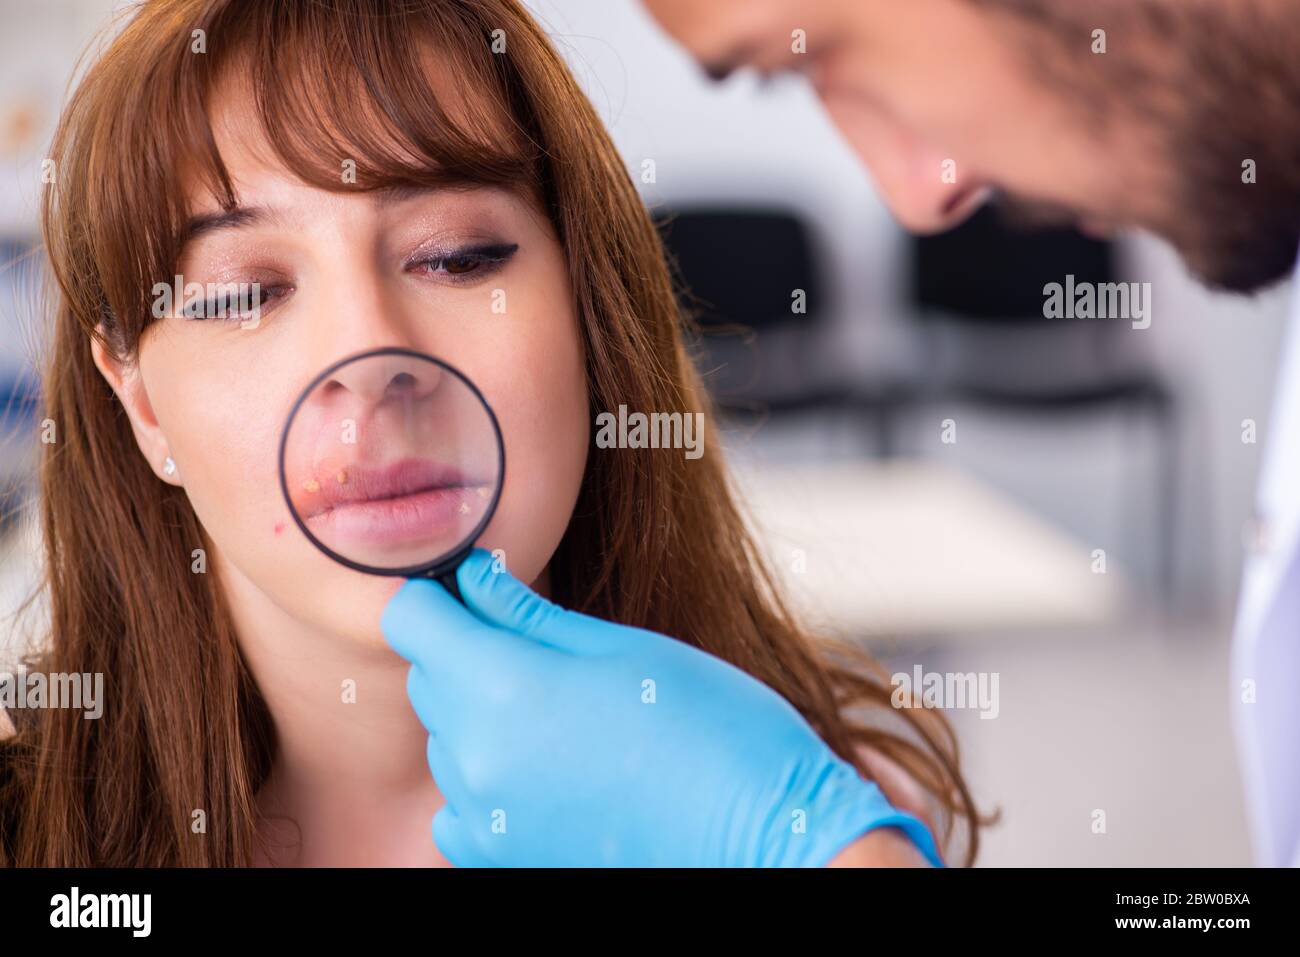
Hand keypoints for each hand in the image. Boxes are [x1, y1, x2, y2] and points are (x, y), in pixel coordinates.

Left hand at [381, 548, 941, 866]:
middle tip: (540, 644)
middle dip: (466, 647)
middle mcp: (477, 755)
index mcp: (504, 687)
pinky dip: (487, 778)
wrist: (764, 839)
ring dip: (479, 711)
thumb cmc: (713, 728)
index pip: (411, 619)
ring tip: (562, 710)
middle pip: (427, 675)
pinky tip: (545, 765)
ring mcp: (486, 814)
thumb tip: (472, 579)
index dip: (438, 594)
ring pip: (445, 736)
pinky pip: (459, 804)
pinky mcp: (503, 856)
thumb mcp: (622, 645)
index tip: (475, 589)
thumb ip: (528, 613)